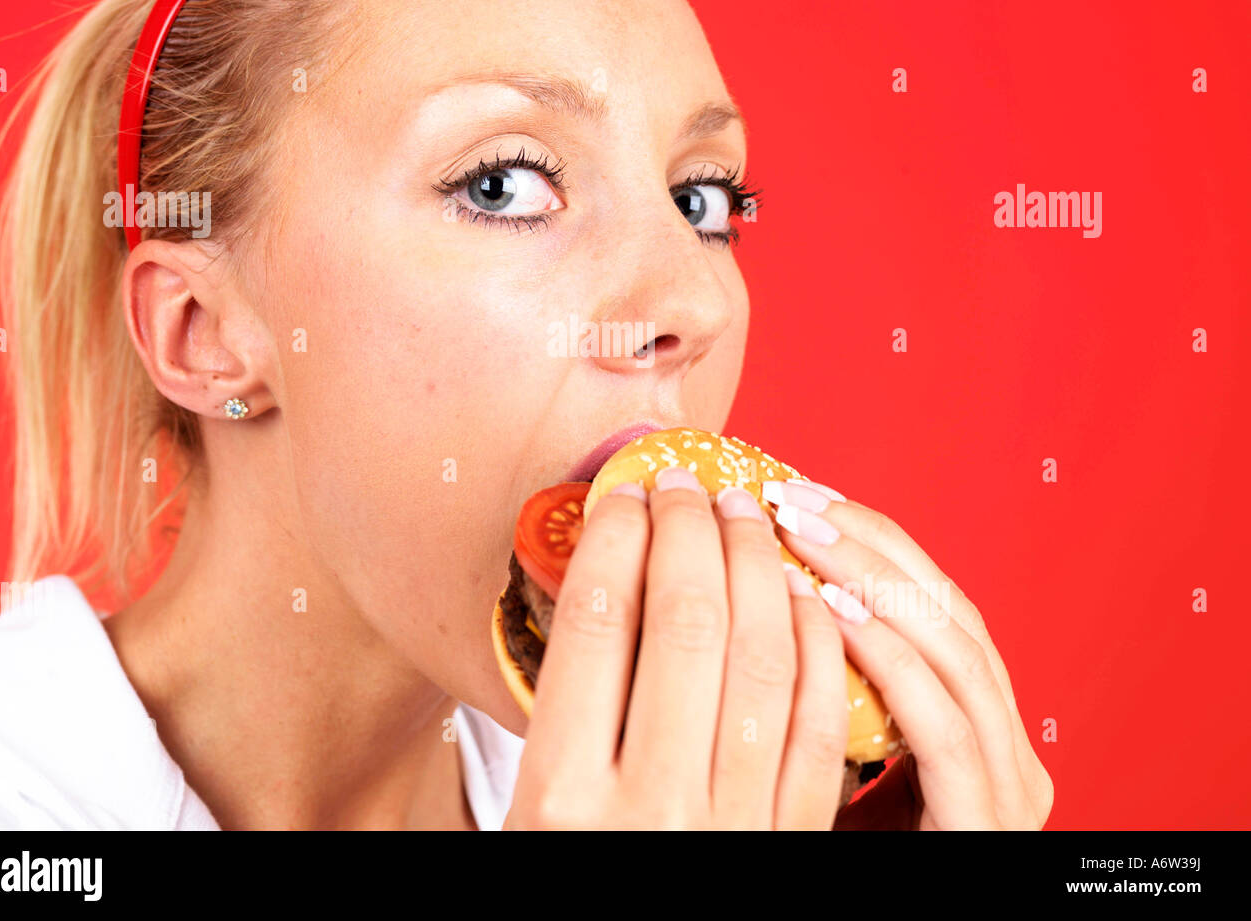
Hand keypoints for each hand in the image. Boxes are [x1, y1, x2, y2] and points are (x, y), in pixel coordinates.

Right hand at [504, 466, 852, 829]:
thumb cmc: (574, 870)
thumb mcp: (533, 809)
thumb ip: (568, 709)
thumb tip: (606, 575)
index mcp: (562, 798)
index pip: (600, 622)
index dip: (621, 535)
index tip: (630, 492)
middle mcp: (649, 810)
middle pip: (687, 622)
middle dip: (693, 530)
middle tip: (692, 484)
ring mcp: (732, 827)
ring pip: (765, 660)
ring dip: (762, 568)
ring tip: (749, 516)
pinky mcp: (792, 840)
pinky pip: (820, 722)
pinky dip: (818, 643)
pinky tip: (803, 594)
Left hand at [769, 479, 1054, 829]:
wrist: (881, 913)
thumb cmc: (838, 840)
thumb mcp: (830, 746)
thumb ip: (819, 677)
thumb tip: (740, 580)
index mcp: (973, 711)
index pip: (928, 597)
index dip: (866, 536)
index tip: (796, 492)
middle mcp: (1006, 738)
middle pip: (944, 607)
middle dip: (865, 543)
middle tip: (788, 496)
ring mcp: (1006, 778)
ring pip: (952, 650)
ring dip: (873, 581)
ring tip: (799, 534)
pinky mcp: (986, 818)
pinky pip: (942, 725)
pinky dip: (893, 661)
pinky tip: (836, 615)